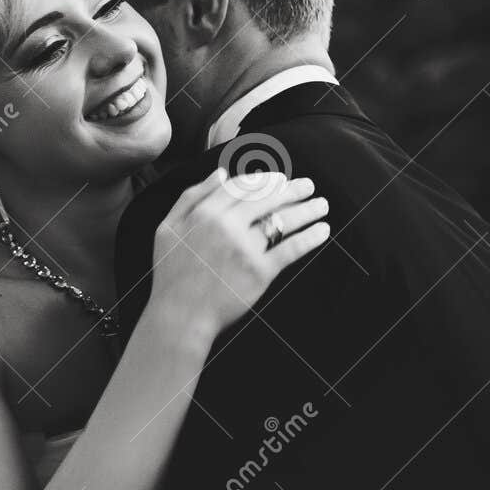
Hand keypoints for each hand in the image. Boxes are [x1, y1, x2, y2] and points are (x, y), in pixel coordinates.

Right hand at [150, 167, 329, 339]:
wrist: (180, 315)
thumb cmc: (171, 274)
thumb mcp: (167, 228)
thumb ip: (191, 197)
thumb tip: (219, 174)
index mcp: (204, 213)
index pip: (242, 186)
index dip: (264, 179)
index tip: (280, 179)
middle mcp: (226, 226)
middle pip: (267, 199)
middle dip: (292, 189)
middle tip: (308, 186)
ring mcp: (245, 248)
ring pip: (282, 220)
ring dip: (307, 209)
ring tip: (322, 205)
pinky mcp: (259, 272)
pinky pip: (291, 248)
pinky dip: (310, 237)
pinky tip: (322, 230)